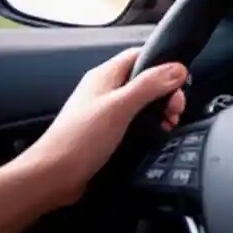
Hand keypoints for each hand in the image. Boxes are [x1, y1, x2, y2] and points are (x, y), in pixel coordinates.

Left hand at [17, 48, 186, 206]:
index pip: (141, 55)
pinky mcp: (107, 131)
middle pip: (146, 80)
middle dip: (166, 92)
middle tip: (174, 110)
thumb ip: (149, 85)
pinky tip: (155, 136)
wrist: (53, 176)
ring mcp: (106, 111)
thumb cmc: (79, 140)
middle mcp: (105, 90)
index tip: (179, 82)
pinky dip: (150, 126)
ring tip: (168, 124)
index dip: (163, 64)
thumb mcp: (120, 107)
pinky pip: (135, 121)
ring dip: (160, 111)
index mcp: (105, 75)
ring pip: (143, 102)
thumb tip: (178, 69)